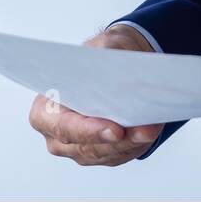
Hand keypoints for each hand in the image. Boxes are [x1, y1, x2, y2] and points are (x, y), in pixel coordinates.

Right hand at [29, 24, 161, 166]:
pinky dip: (137, 145)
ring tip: (154, 128)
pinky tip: (152, 132)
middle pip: (87, 146)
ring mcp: (79, 146)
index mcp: (46, 109)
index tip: (116, 129)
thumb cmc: (103, 55)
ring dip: (132, 143)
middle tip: (145, 130)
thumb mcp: (102, 47)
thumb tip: (116, 74)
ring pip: (106, 153)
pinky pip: (119, 155)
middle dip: (119, 140)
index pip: (63, 127)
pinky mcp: (102, 152)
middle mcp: (57, 134)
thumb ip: (104, 59)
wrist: (118, 63)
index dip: (89, 131)